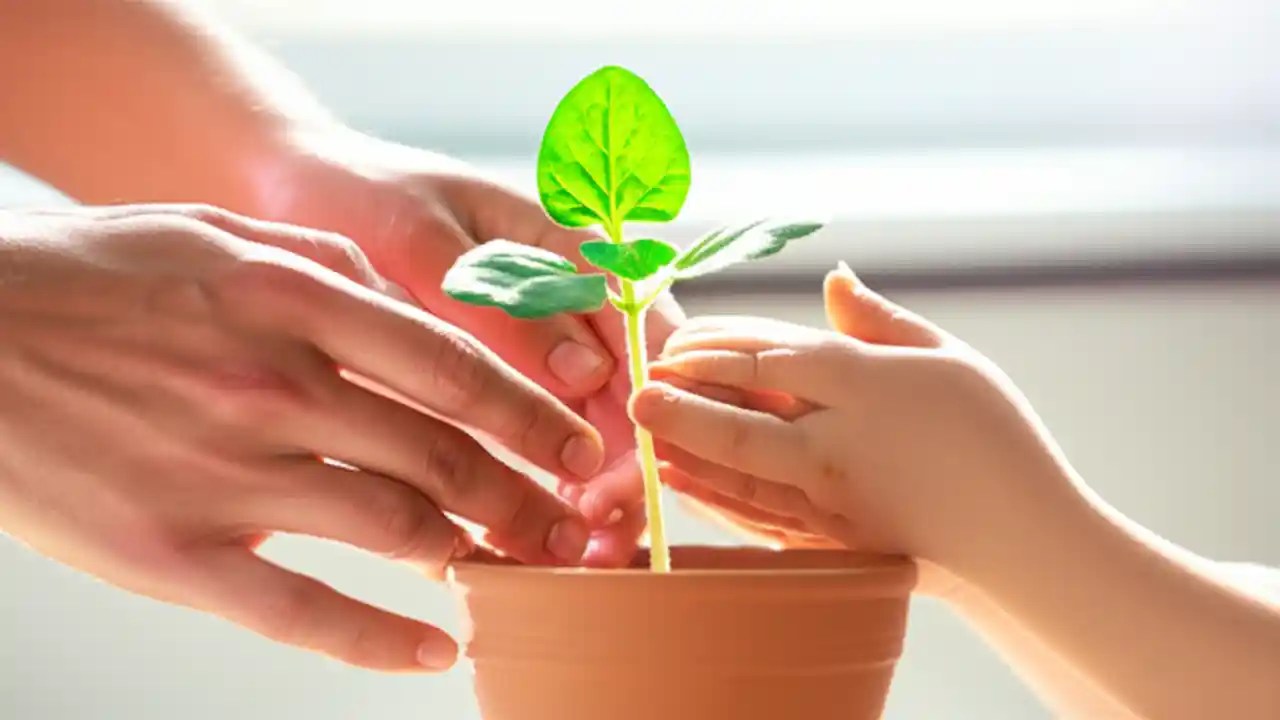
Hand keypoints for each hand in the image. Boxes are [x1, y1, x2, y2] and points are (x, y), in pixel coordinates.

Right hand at [0, 205, 602, 670]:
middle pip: (442, 458)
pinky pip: (303, 614)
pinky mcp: (175, 557)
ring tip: (522, 569)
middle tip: (574, 523)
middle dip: (526, 497)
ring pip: (395, 531)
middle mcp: (271, 390)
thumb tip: (415, 303)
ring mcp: (225, 477)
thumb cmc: (89, 280)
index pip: (451, 367)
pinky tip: (435, 653)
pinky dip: (383, 642)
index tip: (576, 445)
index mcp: (286, 304)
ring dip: (477, 557)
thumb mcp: (211, 235)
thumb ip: (322, 267)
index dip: (530, 415)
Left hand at [249, 130, 682, 564]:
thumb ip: (502, 303)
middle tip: (594, 535)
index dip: (646, 404)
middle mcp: (567, 293)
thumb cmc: (352, 193)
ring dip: (592, 487)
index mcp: (567, 241)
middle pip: (630, 386)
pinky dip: (538, 483)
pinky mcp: (495, 371)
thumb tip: (589, 372)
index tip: (614, 474)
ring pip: (592, 420)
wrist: (282, 189)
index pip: (643, 328)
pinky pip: (536, 431)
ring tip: (570, 551)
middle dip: (626, 467)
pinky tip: (517, 531)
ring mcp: (535, 335)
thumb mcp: (421, 240)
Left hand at [631, 263, 1068, 581]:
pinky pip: (758, 517)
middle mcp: (840, 444)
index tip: (675, 342)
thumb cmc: (996, 440)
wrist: (1023, 543)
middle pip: (740, 420)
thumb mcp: (950, 359)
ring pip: (738, 473)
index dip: (716, 348)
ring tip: (643, 431)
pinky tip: (683, 481)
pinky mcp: (830, 544)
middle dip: (680, 404)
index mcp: (869, 387)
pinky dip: (715, 499)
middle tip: (634, 390)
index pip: (773, 358)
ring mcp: (831, 501)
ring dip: (685, 449)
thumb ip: (880, 321)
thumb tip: (832, 277)